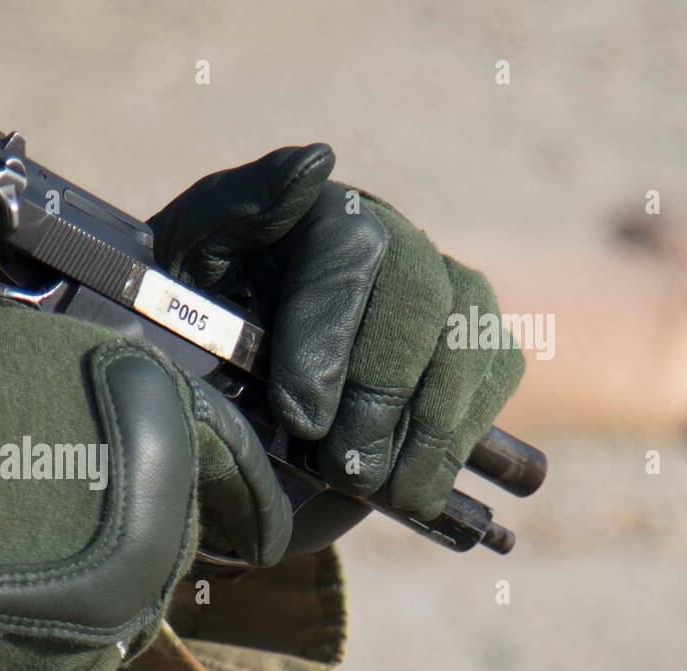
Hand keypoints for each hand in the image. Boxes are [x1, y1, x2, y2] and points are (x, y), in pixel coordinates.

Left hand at [149, 144, 524, 529]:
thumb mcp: (191, 254)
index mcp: (323, 214)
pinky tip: (421, 482)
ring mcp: (441, 285)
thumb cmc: (194, 302)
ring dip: (433, 428)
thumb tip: (313, 165)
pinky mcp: (469, 336)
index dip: (329, 339)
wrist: (218, 360)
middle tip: (343, 467)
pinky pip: (495, 372)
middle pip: (420, 306)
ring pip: (469, 342)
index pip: (350, 258)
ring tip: (388, 490)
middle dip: (382, 397)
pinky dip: (463, 434)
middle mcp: (395, 241)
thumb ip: (240, 206)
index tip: (300, 416)